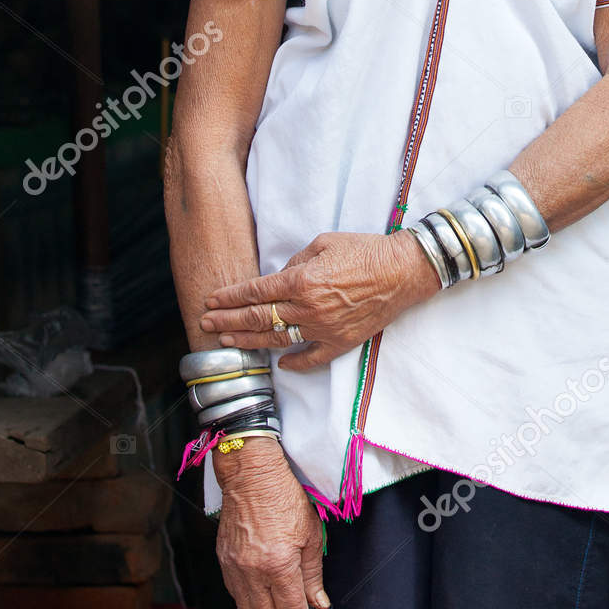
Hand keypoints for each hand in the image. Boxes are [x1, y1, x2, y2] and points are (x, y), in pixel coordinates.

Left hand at [200, 229, 440, 370]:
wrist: (403, 271)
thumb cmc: (365, 250)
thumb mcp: (324, 242)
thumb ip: (296, 261)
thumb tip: (280, 276)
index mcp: (302, 281)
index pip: (256, 292)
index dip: (231, 297)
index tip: (212, 300)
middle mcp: (308, 309)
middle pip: (259, 318)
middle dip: (228, 321)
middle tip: (206, 323)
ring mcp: (324, 329)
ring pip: (278, 340)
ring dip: (249, 341)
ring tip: (227, 341)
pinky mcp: (340, 342)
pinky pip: (311, 358)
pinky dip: (294, 364)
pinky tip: (279, 365)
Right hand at [213, 436, 327, 608]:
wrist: (250, 472)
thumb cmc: (283, 495)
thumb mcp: (311, 532)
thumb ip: (313, 574)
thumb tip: (318, 603)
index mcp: (278, 564)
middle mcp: (252, 571)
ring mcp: (234, 567)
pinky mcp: (224, 560)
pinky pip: (236, 595)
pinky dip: (250, 605)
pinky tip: (262, 601)